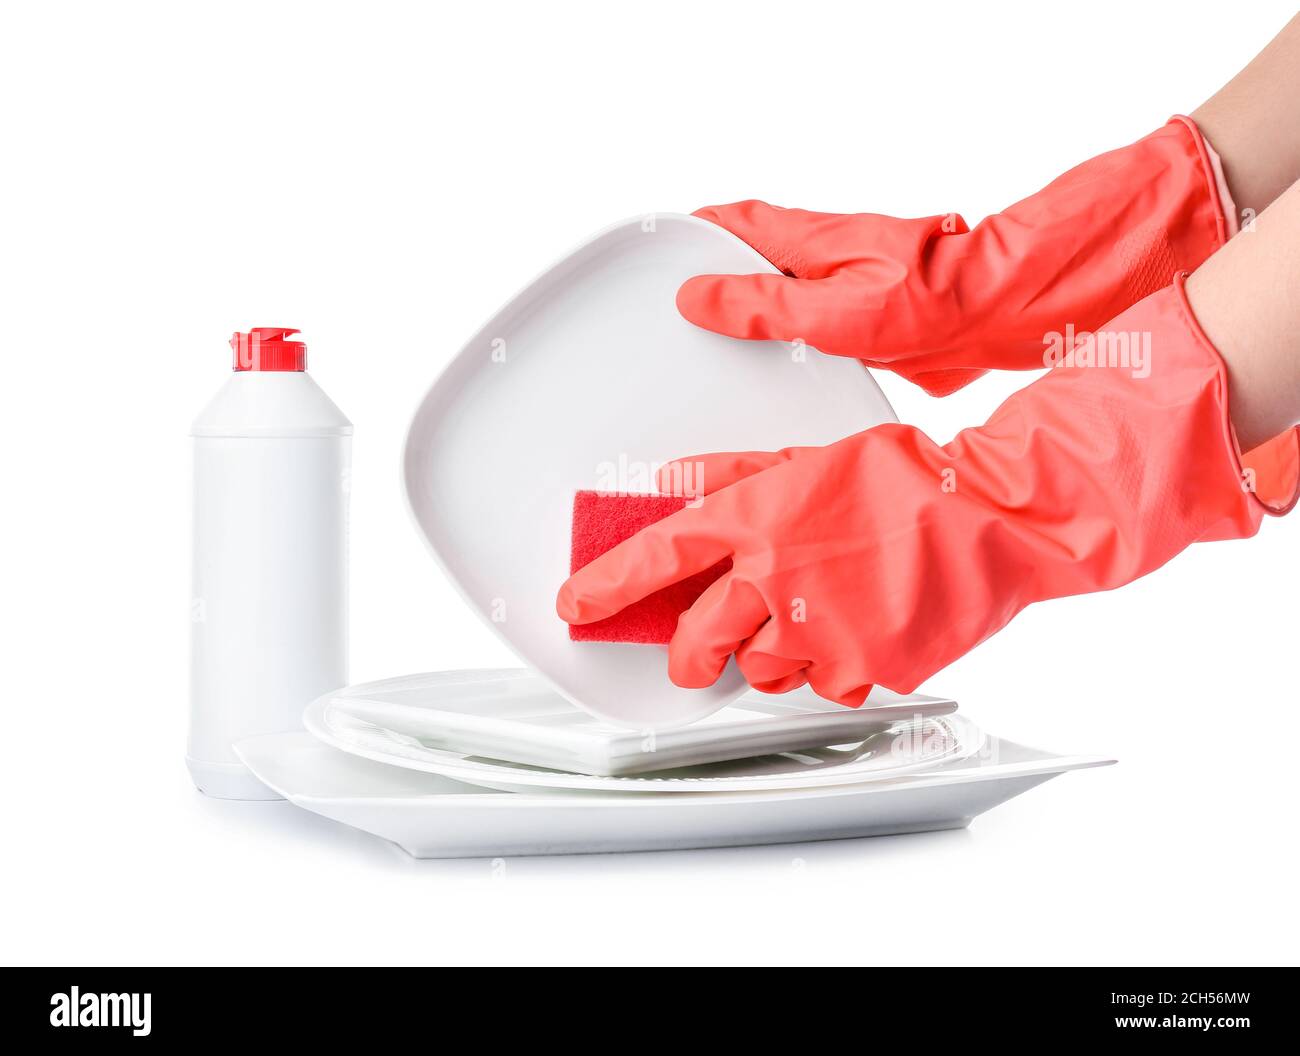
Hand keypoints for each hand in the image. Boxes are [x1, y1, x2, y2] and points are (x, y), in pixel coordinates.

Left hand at [560, 279, 1285, 704]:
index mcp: (754, 521)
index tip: (578, 604)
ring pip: (759, 672)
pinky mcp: (861, 668)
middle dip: (686, 655)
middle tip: (694, 655)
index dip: (606, 585)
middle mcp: (774, 581)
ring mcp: (817, 631)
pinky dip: (826, 670)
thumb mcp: (806, 456)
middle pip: (695, 642)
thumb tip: (671, 481)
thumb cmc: (903, 480)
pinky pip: (820, 688)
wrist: (988, 517)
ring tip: (804, 623)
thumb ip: (730, 475)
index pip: (655, 557)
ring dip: (767, 657)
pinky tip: (851, 634)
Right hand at [678, 118, 1226, 395]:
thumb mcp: (835, 311)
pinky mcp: (866, 319)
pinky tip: (775, 367)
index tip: (656, 247)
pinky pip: (808, 323)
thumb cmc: (936, 301)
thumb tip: (698, 298)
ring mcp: (844, 287)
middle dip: (710, 273)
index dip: (692, 232)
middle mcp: (822, 258)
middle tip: (672, 301)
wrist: (1007, 313)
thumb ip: (764, 307)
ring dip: (747, 307)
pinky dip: (782, 339)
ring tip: (710, 338)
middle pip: (750, 257)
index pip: (733, 223)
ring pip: (779, 291)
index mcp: (807, 243)